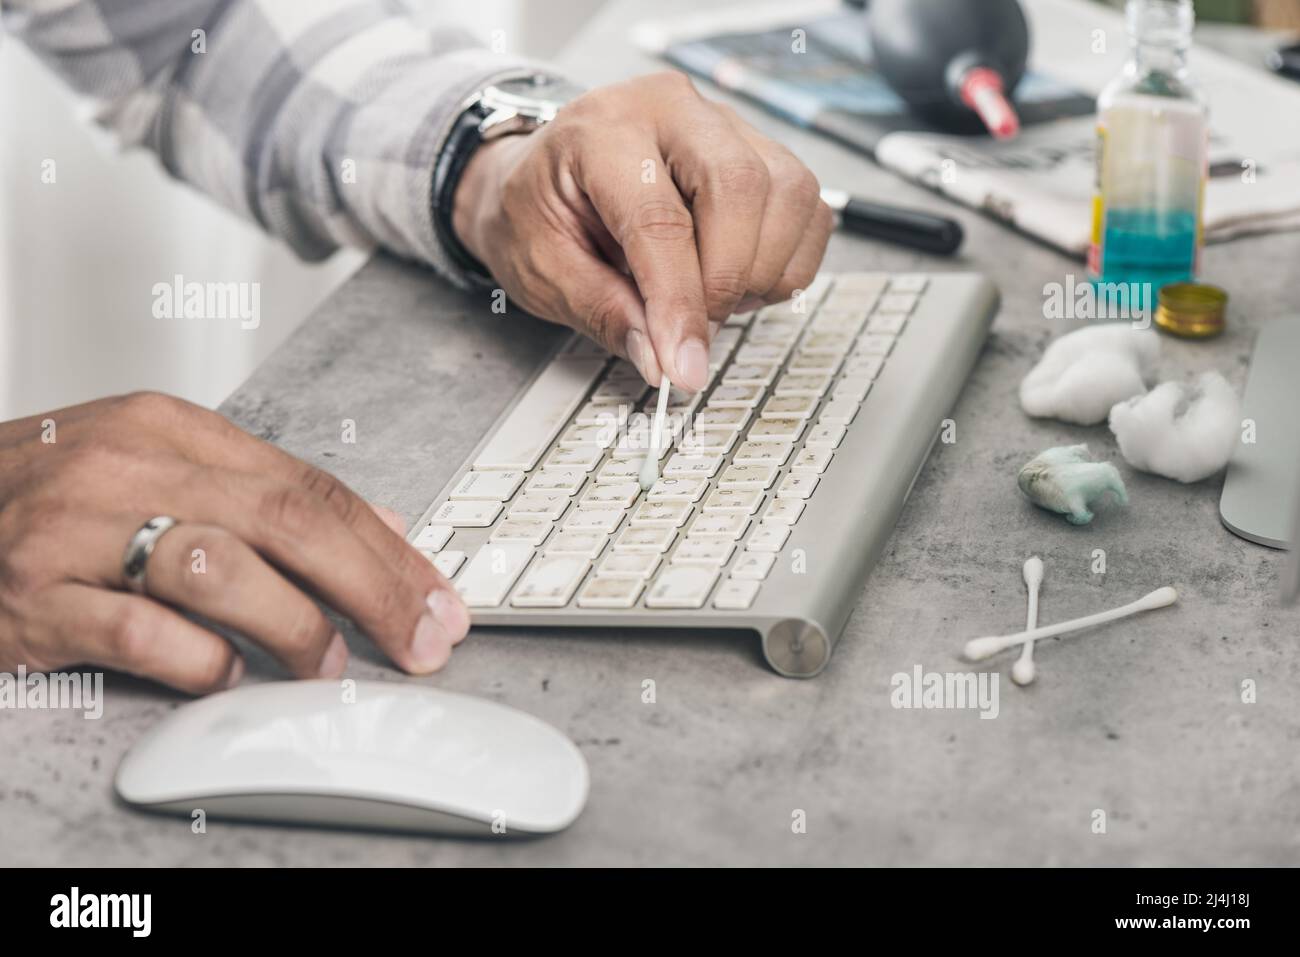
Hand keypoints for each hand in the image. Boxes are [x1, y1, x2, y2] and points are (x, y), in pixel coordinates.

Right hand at [0, 393, 469, 693]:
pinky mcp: (34, 597)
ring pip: (222, 569)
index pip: (311, 485)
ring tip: (328, 664)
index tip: (436, 596)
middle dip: (374, 587)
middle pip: (288, 521)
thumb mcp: (157, 470)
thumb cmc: (46, 497)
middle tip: (421, 638)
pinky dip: (199, 661)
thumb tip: (381, 528)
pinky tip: (223, 674)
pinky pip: (140, 632)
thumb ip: (264, 496)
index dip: (388, 548)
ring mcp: (77, 530)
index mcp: (171, 429)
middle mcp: (129, 466)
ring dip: (296, 627)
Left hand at [452, 71, 833, 390]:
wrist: (546, 174)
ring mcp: (725, 124)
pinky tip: (740, 279)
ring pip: (788, 193)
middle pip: (740, 186)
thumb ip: (601, 312)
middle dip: (728, 279)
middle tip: (696, 330)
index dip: (678, 302)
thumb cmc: (541, 209)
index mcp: (602, 130)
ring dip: (762, 271)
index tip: (684, 365)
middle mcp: (671, 110)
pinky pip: (808, 209)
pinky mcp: (762, 151)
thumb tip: (659, 358)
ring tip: (712, 300)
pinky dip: (786, 263)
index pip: (658, 219)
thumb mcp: (541, 268)